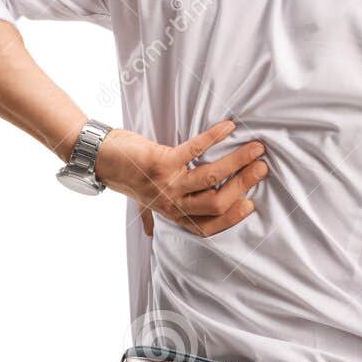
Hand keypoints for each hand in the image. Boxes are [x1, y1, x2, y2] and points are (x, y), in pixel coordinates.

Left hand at [95, 119, 268, 237]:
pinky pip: (195, 149)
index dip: (232, 218)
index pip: (208, 226)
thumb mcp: (138, 203)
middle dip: (243, 186)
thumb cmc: (124, 178)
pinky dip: (214, 137)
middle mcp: (171, 203)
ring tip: (257, 148)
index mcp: (172, 214)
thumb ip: (149, 216)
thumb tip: (151, 234)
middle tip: (263, 168)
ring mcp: (167, 183)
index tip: (251, 205)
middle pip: (217, 203)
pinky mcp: (161, 161)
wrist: (99, 158)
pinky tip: (230, 127)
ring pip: (211, 177)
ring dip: (238, 161)